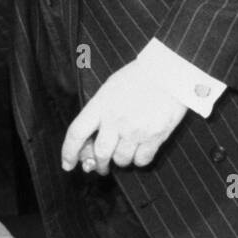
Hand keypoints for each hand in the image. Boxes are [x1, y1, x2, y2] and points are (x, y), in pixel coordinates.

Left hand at [61, 60, 187, 174]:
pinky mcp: (155, 136)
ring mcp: (135, 129)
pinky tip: (140, 150)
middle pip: (100, 153)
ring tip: (124, 152)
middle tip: (101, 166)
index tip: (68, 164)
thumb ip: (99, 112)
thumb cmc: (139, 76)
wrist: (169, 71)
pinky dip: (139, 159)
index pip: (76, 133)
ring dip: (120, 160)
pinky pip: (142, 160)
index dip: (68, 152)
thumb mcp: (111, 88)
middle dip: (98, 164)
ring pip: (121, 160)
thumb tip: (91, 139)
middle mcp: (116, 119)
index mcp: (101, 104)